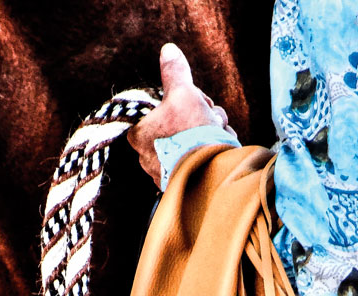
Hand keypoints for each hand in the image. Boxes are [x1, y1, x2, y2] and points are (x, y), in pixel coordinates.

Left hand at [127, 43, 235, 186]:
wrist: (208, 174)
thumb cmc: (191, 133)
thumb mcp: (184, 94)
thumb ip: (175, 73)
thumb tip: (167, 50)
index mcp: (138, 133)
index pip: (161, 106)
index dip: (184, 99)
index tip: (197, 100)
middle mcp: (145, 156)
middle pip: (178, 123)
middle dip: (200, 117)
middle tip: (210, 119)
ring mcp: (162, 172)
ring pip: (189, 141)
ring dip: (209, 133)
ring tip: (217, 136)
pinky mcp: (180, 183)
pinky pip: (195, 160)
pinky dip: (210, 152)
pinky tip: (218, 151)